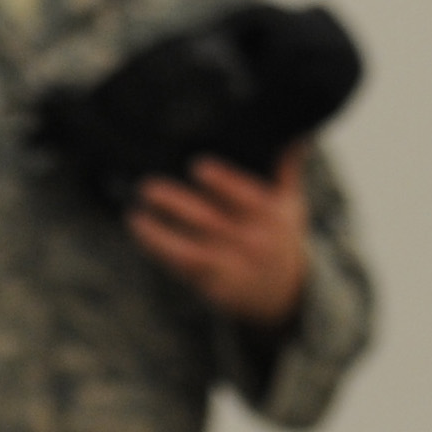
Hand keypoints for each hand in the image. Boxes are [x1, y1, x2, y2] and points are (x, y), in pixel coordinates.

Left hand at [130, 151, 312, 330]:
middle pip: (210, 222)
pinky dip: (160, 248)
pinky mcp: (214, 285)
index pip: (247, 197)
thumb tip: (295, 134)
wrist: (285, 296)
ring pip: (190, 250)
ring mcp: (231, 267)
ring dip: (160, 233)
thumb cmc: (280, 241)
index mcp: (271, 218)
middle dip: (177, 204)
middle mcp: (251, 243)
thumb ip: (287, 169)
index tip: (197, 167)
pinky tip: (142, 230)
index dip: (223, 182)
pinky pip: (183, 266)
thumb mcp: (290, 206)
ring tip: (136, 216)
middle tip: (149, 188)